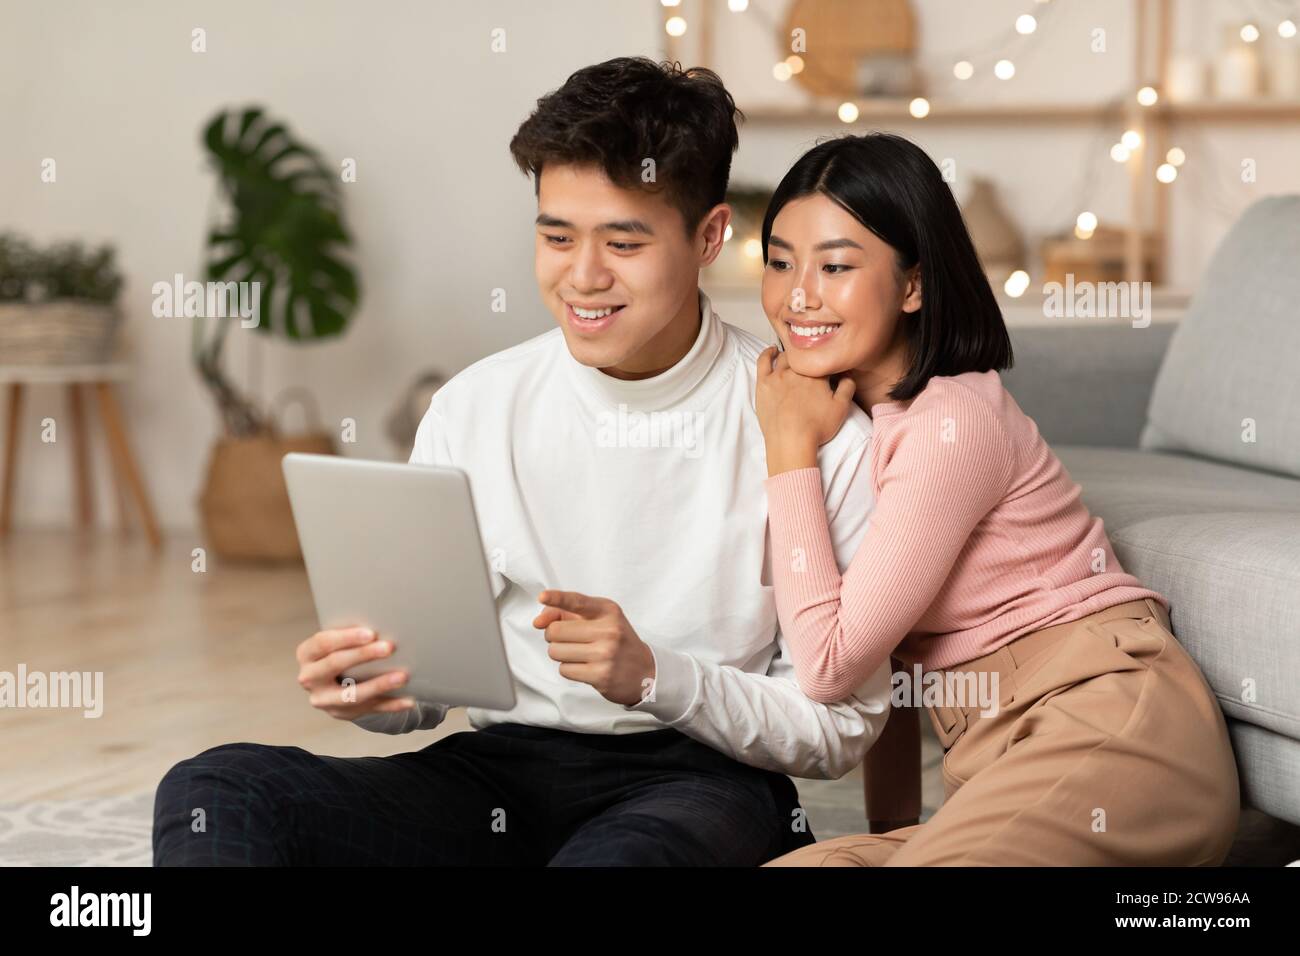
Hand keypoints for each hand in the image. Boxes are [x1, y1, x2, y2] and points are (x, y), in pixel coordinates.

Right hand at [296, 626, 415, 719]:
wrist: (334, 681)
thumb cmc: (340, 651)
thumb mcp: (337, 642)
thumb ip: (350, 636)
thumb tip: (383, 622)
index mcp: (307, 654)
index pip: (323, 643)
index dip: (346, 638)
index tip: (371, 633)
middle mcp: (310, 678)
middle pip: (335, 664)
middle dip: (363, 655)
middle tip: (389, 647)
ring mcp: (325, 700)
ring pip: (352, 694)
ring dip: (379, 685)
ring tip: (402, 676)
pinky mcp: (343, 713)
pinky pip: (370, 710)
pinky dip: (391, 705)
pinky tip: (408, 700)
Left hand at [532, 591, 656, 706]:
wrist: (645, 671)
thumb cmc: (617, 642)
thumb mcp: (601, 620)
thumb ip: (568, 614)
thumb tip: (539, 622)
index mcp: (608, 611)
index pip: (577, 601)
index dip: (557, 598)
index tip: (543, 597)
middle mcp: (608, 630)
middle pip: (555, 630)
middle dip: (554, 637)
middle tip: (568, 640)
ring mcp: (605, 654)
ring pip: (556, 651)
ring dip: (560, 654)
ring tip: (578, 654)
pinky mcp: (601, 675)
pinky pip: (564, 670)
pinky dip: (569, 669)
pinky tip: (585, 667)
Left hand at [756, 347, 856, 475]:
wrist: (791, 440)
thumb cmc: (817, 427)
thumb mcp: (841, 408)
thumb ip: (848, 388)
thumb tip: (847, 376)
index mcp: (817, 375)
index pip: (822, 360)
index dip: (824, 363)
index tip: (825, 369)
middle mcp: (797, 371)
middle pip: (803, 356)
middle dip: (808, 359)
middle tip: (809, 365)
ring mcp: (778, 375)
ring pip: (785, 357)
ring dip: (791, 355)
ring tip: (794, 356)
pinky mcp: (764, 383)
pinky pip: (764, 361)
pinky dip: (768, 353)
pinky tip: (772, 351)